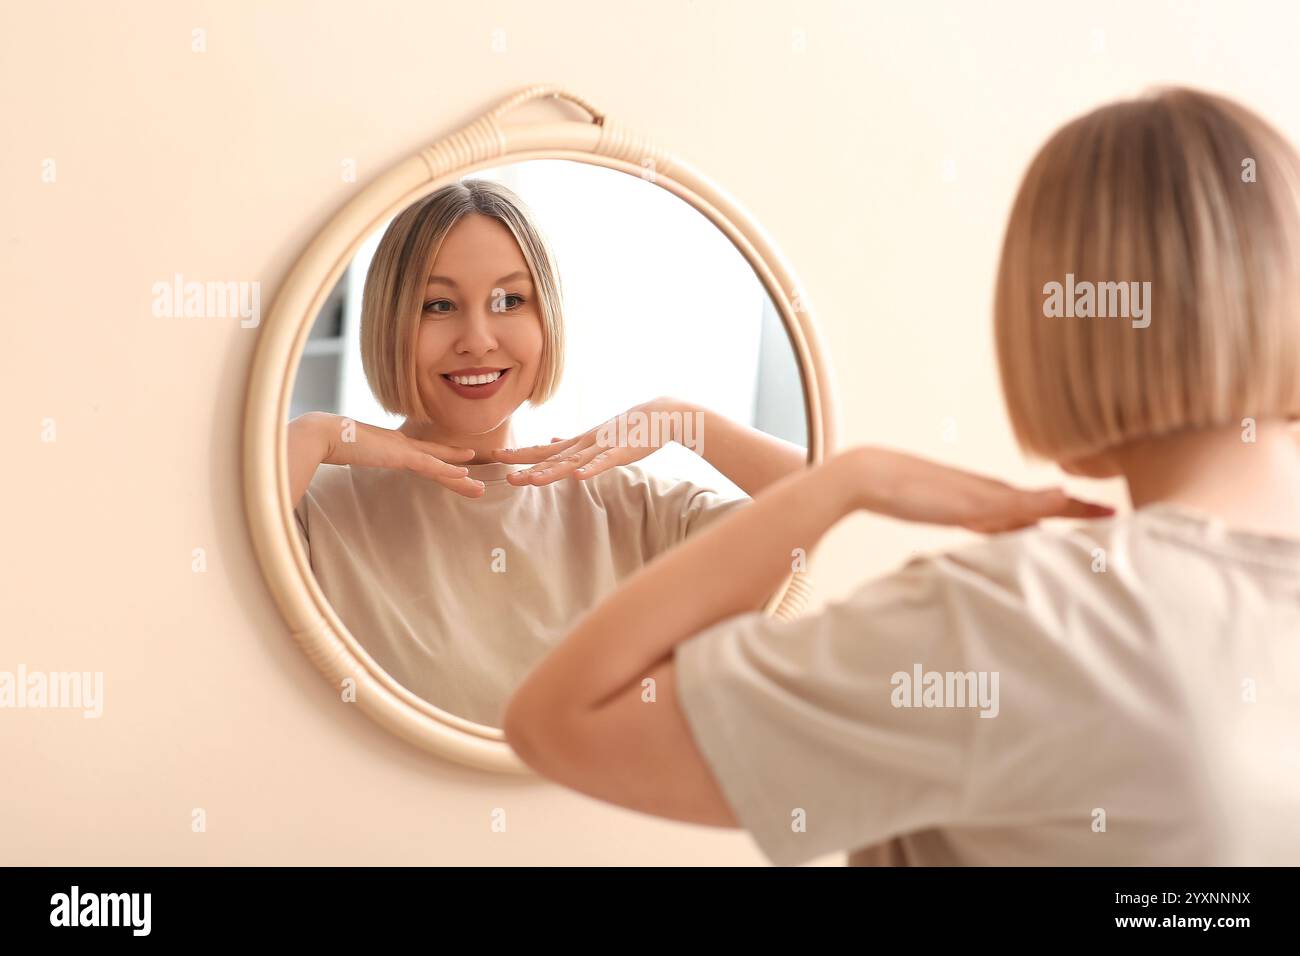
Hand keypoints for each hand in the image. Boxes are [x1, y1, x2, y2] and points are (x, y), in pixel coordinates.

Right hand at [296, 412, 483, 497]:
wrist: (323, 434)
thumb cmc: (329, 443)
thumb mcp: (348, 453)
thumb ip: (356, 456)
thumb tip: (349, 460)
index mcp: (390, 444)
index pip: (421, 455)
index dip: (439, 460)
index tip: (455, 466)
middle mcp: (401, 443)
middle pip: (436, 459)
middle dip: (457, 469)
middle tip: (477, 479)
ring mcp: (402, 448)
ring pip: (439, 465)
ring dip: (461, 477)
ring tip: (480, 487)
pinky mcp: (400, 454)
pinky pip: (431, 465)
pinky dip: (448, 470)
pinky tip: (465, 475)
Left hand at [494, 398, 677, 486]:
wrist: (659, 414)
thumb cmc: (629, 427)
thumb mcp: (596, 435)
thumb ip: (572, 442)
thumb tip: (550, 442)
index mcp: (579, 442)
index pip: (544, 450)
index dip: (521, 453)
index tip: (496, 455)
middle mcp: (585, 443)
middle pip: (552, 458)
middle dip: (528, 466)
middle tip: (504, 474)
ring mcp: (603, 447)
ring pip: (573, 462)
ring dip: (552, 472)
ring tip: (532, 482)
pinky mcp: (622, 452)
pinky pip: (604, 462)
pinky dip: (592, 469)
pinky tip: (578, 478)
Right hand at [840, 446, 1113, 532]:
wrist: (871, 474)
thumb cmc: (897, 494)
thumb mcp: (939, 515)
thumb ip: (958, 524)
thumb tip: (977, 543)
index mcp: (987, 499)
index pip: (1040, 506)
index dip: (1072, 509)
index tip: (1106, 514)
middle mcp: (991, 494)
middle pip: (1048, 503)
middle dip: (1084, 510)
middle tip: (1123, 515)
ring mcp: (982, 495)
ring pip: (1038, 504)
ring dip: (1072, 507)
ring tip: (1108, 511)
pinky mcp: (969, 500)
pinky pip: (1012, 503)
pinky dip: (1041, 500)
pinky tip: (1064, 495)